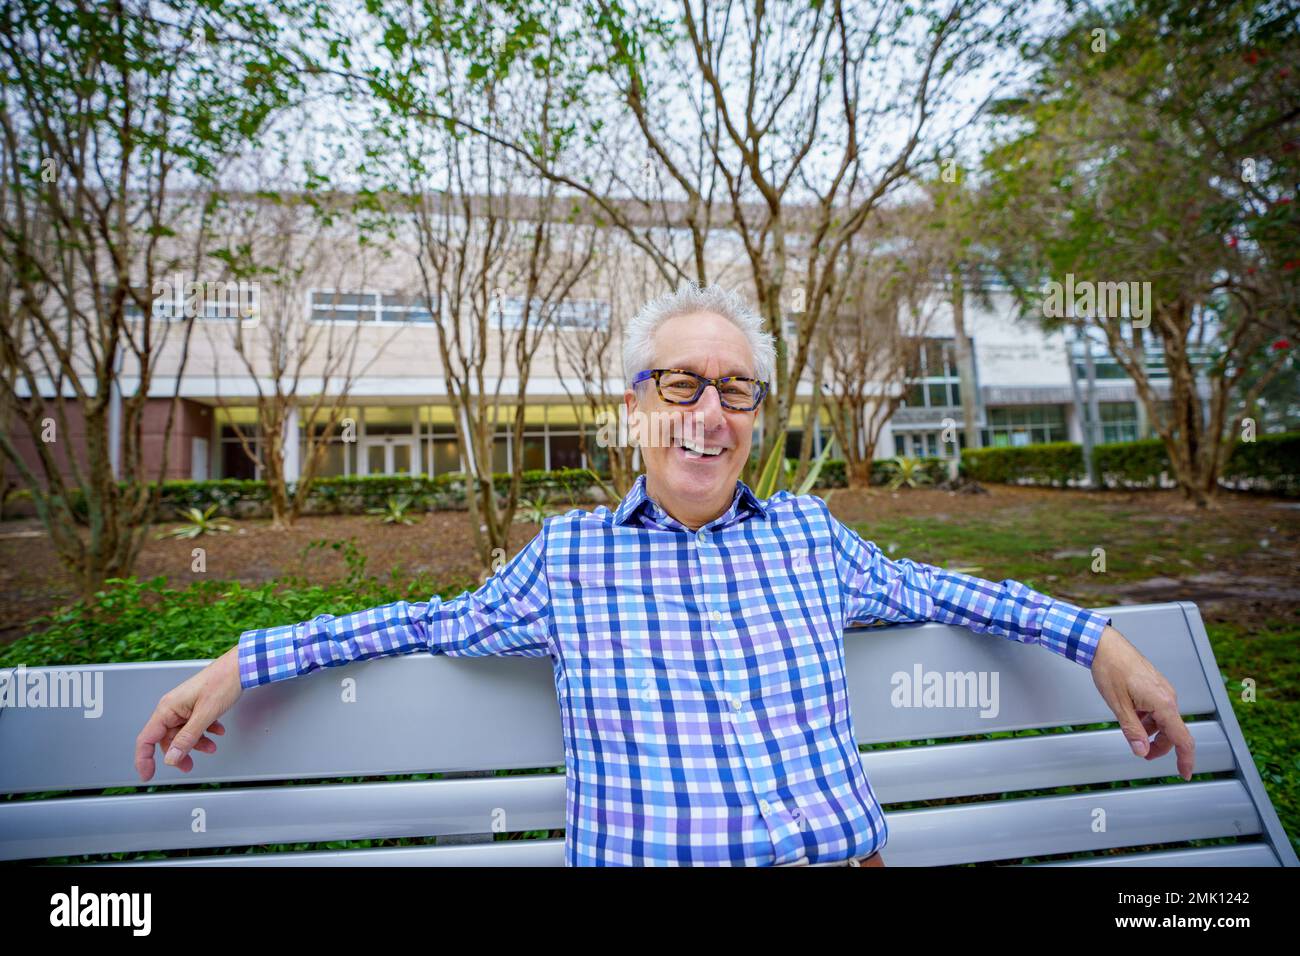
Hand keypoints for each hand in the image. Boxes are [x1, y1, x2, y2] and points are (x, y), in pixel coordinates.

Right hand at [134, 645, 242, 780]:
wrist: (240, 667)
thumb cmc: (222, 682)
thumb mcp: (205, 715)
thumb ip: (187, 738)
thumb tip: (171, 758)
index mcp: (167, 708)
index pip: (146, 739)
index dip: (143, 759)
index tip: (147, 775)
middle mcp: (172, 707)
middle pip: (167, 738)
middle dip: (179, 753)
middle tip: (189, 766)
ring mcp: (184, 706)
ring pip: (183, 733)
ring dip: (196, 743)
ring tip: (211, 747)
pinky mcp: (196, 705)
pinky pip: (195, 724)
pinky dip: (205, 731)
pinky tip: (217, 732)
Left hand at [1091, 625, 1195, 779]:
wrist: (1105, 645)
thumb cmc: (1111, 668)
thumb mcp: (1118, 705)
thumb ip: (1132, 730)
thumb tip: (1141, 750)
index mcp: (1163, 703)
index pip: (1182, 738)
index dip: (1186, 759)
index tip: (1185, 773)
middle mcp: (1168, 696)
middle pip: (1172, 732)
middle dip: (1159, 746)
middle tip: (1142, 754)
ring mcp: (1163, 691)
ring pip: (1163, 721)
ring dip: (1151, 732)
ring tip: (1131, 730)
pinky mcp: (1156, 687)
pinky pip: (1157, 709)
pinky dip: (1147, 718)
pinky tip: (1132, 715)